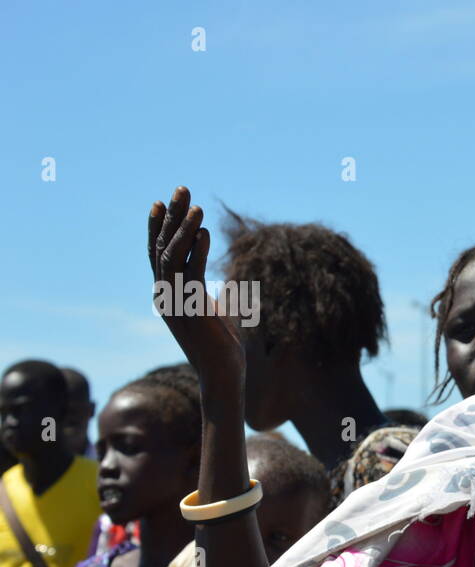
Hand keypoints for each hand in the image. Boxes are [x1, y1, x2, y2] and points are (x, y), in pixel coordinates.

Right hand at [148, 186, 245, 388]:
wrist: (222, 374)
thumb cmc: (221, 346)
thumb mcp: (213, 312)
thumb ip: (210, 293)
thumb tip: (222, 282)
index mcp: (166, 294)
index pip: (157, 253)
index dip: (158, 227)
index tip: (161, 202)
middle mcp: (165, 295)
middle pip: (162, 247)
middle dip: (171, 216)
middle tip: (180, 188)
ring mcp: (175, 302)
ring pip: (173, 256)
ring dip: (184, 228)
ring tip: (195, 205)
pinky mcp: (191, 309)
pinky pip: (191, 273)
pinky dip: (196, 250)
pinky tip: (204, 232)